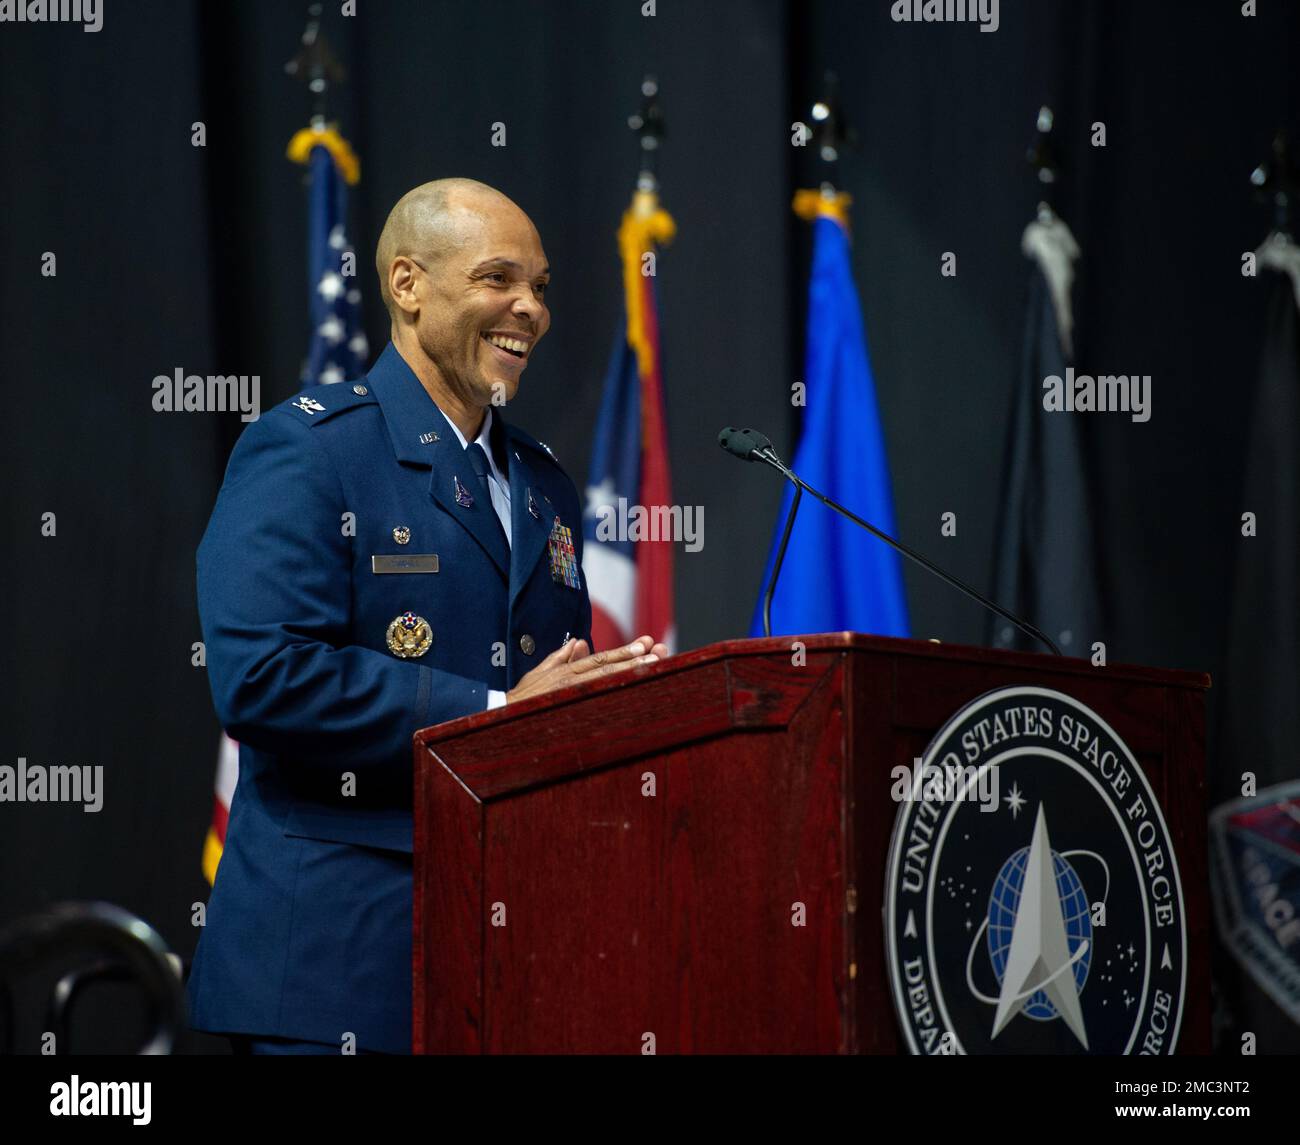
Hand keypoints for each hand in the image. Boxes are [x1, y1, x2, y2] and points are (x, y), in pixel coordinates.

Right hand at [505, 634, 668, 704]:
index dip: (624, 652)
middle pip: (608, 668)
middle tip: (657, 653)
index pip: (601, 658)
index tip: (644, 644)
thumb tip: (580, 641)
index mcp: (567, 670)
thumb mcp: (541, 672)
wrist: (502, 714)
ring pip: (605, 682)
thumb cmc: (523, 695)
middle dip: (634, 660)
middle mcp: (571, 680)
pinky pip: (595, 701)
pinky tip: (633, 692)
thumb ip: (561, 656)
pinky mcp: (567, 708)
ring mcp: (570, 695)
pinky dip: (614, 694)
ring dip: (630, 673)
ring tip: (654, 666)